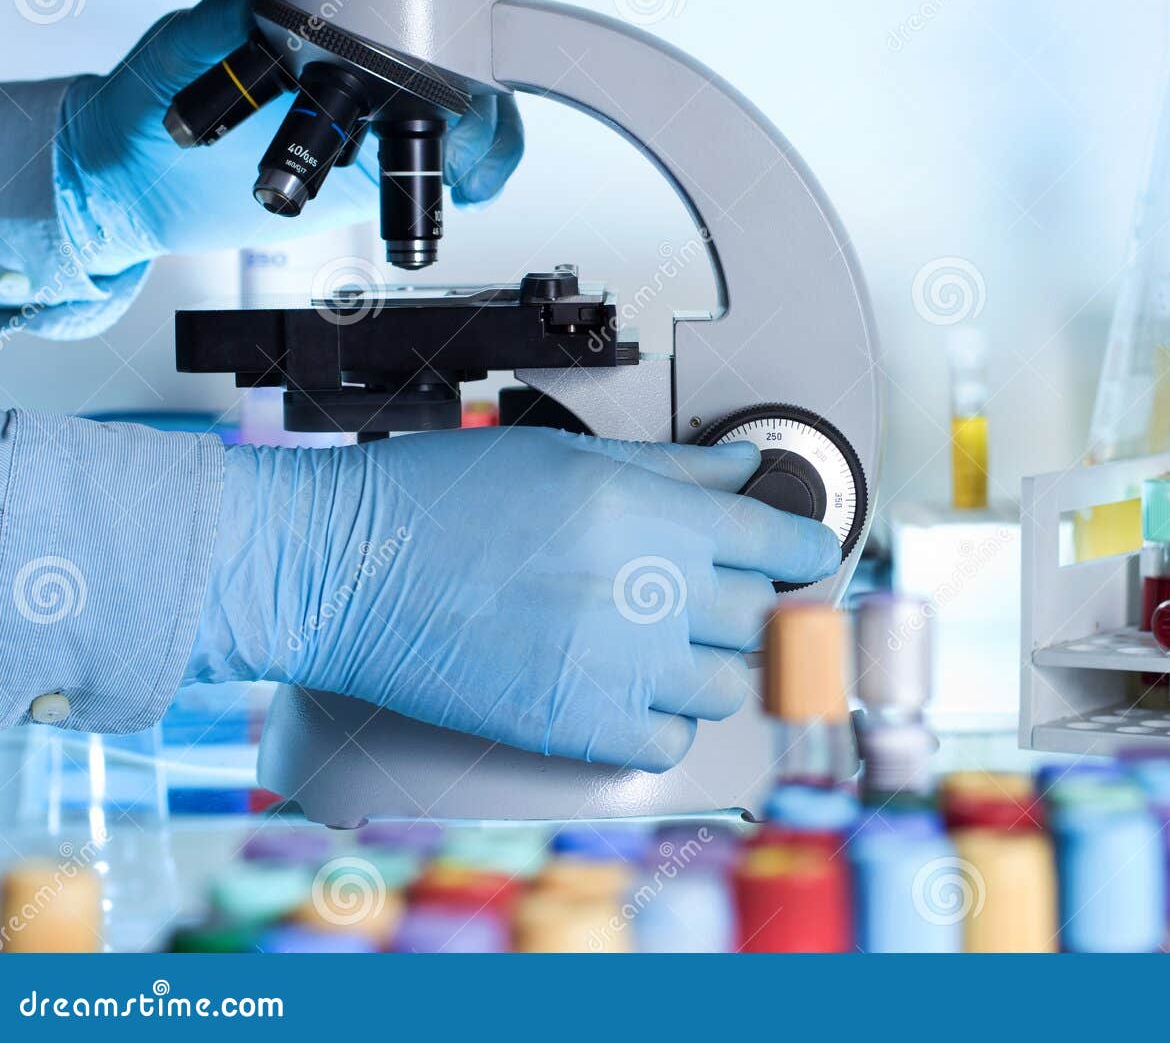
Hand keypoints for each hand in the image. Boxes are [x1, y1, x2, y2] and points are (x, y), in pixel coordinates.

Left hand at [56, 0, 522, 273]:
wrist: (135, 185)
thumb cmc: (148, 103)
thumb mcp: (177, 50)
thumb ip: (219, 25)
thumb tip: (262, 7)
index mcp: (322, 28)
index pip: (406, 21)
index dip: (440, 46)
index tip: (442, 76)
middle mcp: (358, 73)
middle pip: (454, 76)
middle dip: (476, 108)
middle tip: (464, 145)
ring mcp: (373, 128)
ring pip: (457, 130)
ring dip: (474, 153)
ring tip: (465, 182)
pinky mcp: (374, 182)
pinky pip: (438, 183)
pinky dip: (467, 188)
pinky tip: (467, 196)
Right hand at [189, 428, 841, 771]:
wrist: (343, 571)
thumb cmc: (434, 501)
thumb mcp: (562, 455)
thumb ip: (669, 468)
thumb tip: (740, 470)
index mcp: (645, 514)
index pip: (781, 542)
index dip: (801, 544)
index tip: (798, 549)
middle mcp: (644, 592)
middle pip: (761, 615)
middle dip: (745, 597)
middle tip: (712, 586)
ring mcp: (615, 667)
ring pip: (728, 684)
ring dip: (711, 661)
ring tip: (664, 636)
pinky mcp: (578, 727)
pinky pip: (671, 739)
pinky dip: (664, 718)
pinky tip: (631, 685)